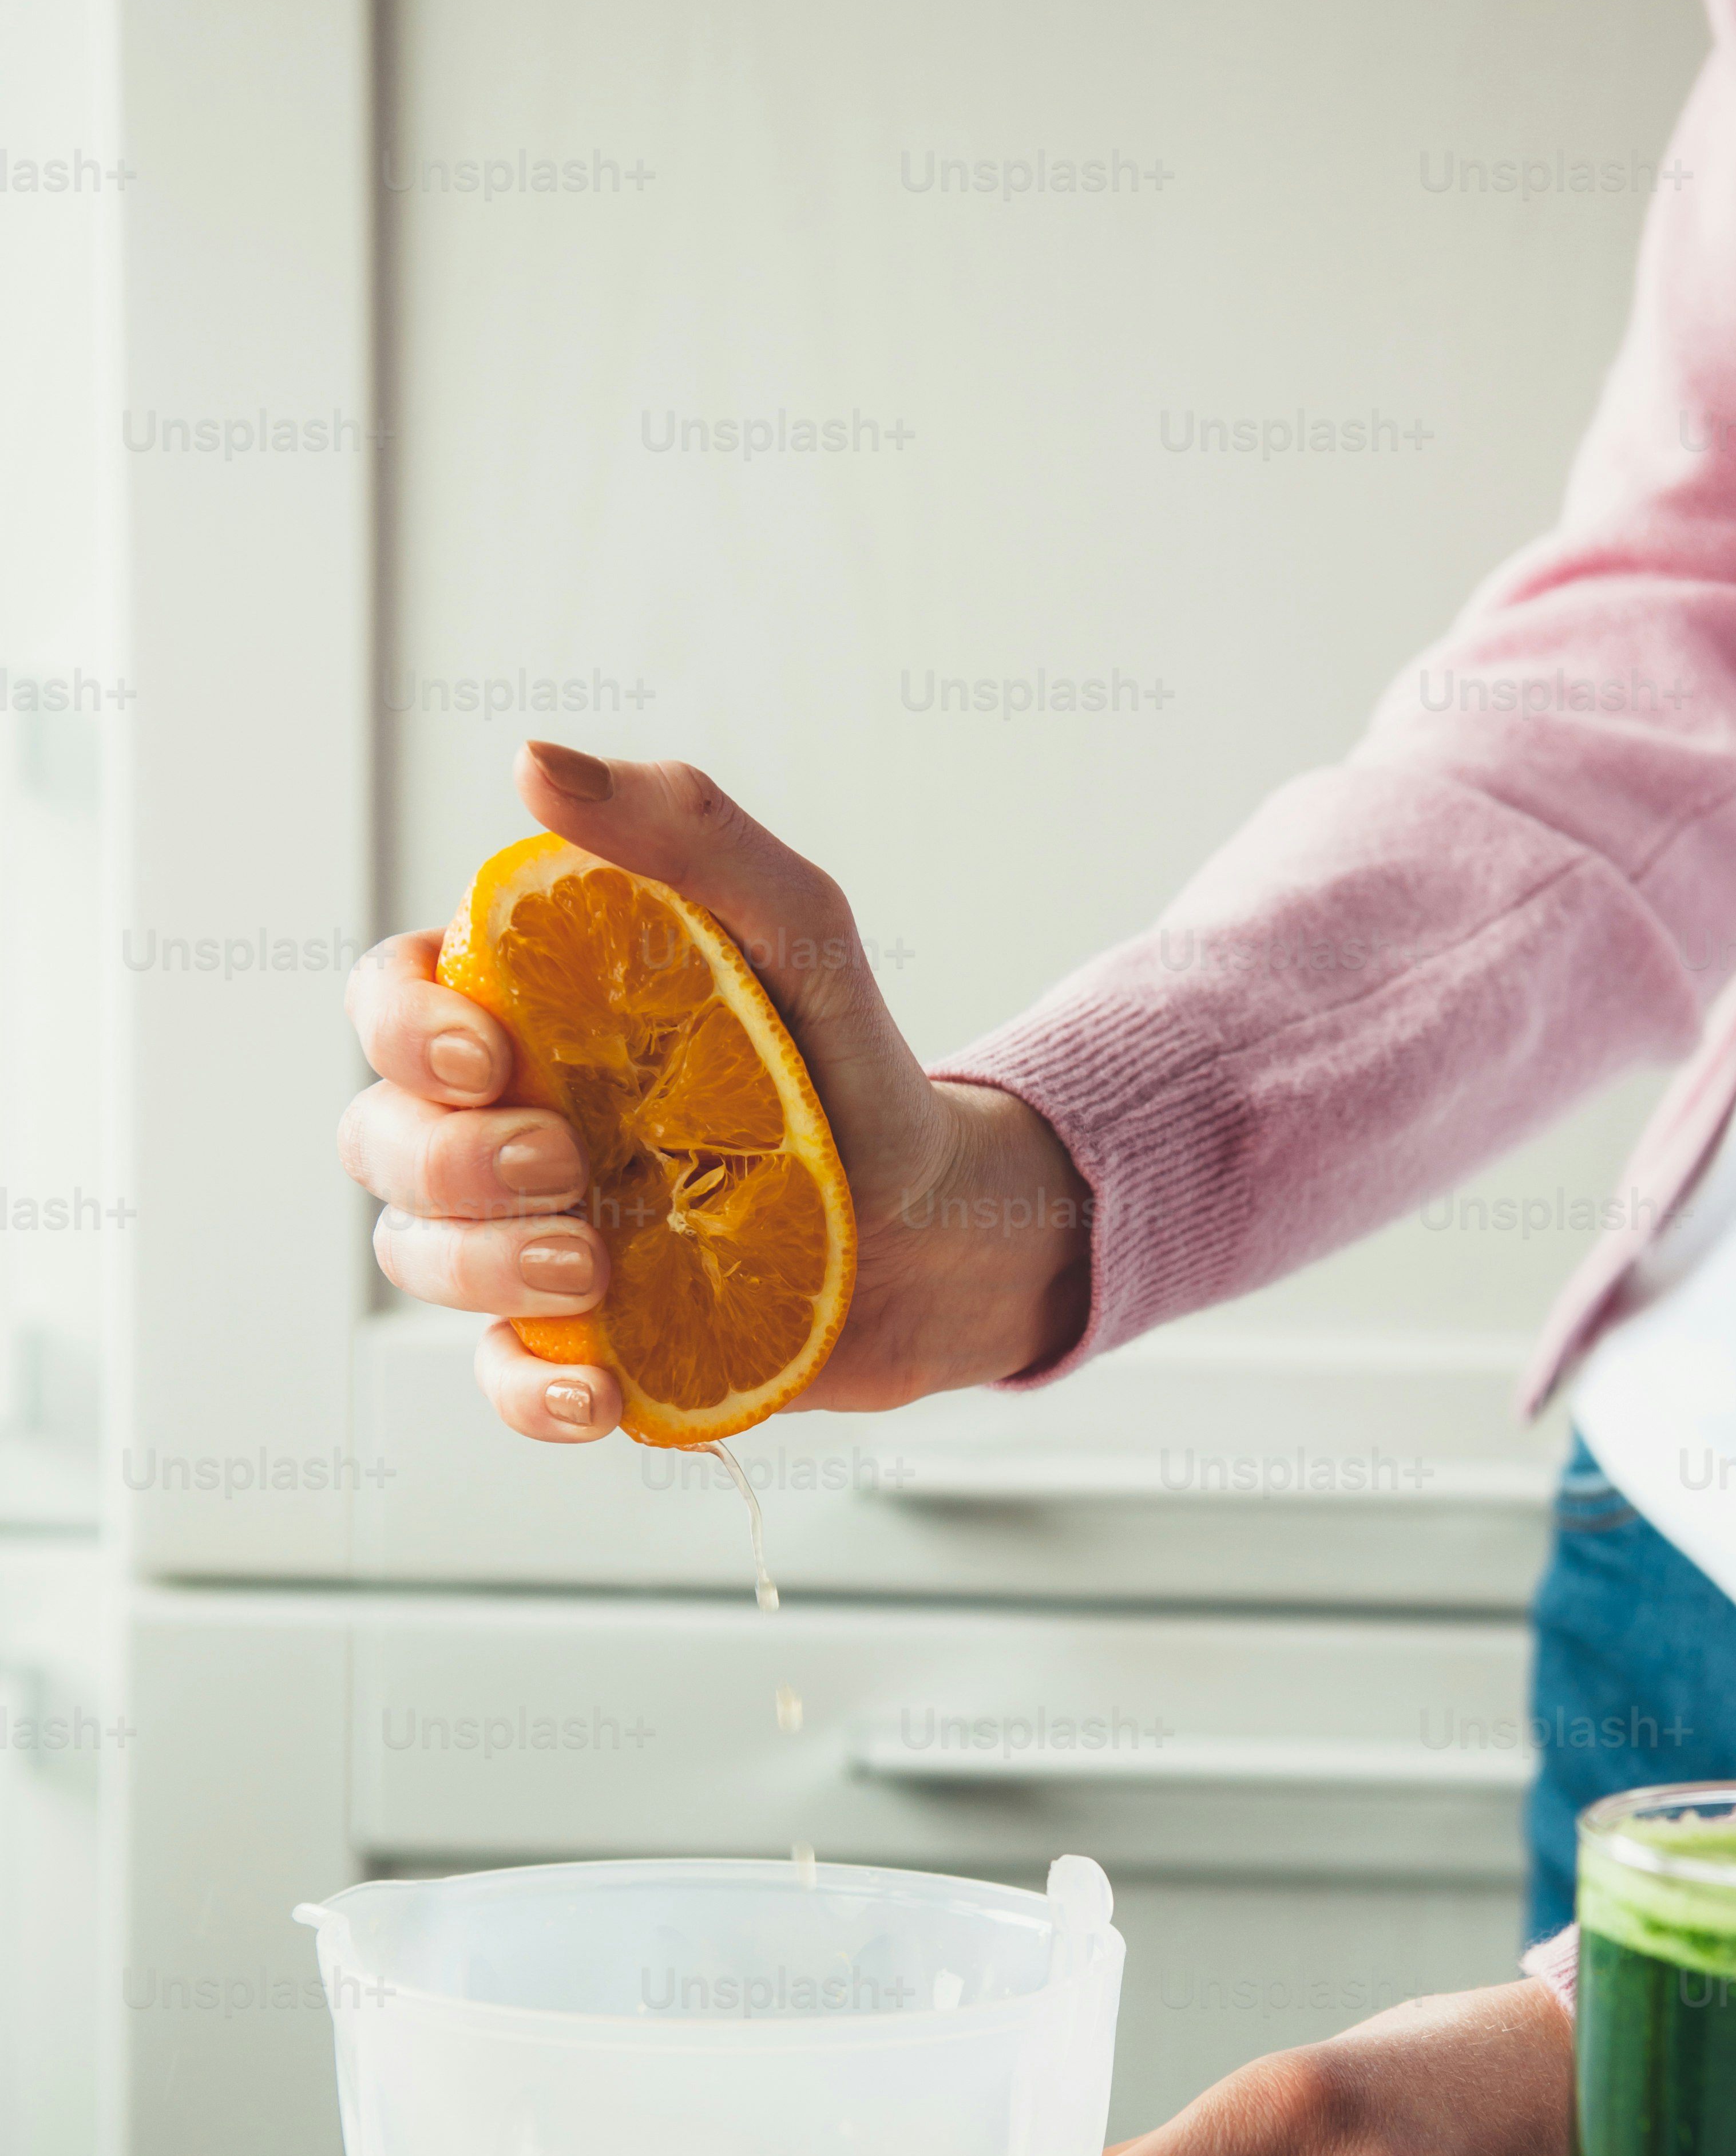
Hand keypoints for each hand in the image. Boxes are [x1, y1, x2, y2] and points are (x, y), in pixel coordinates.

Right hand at [338, 741, 1091, 1439]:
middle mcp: (504, 1125)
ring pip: (417, 1256)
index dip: (400, 1031)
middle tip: (568, 1166)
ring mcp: (529, 1240)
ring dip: (486, 1268)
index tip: (489, 1053)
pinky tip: (596, 1388)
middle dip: (449, 1159)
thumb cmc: (850, 1066)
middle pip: (379, 1138)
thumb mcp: (800, 928)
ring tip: (601, 1267)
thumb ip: (686, 834)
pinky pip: (496, 1378)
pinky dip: (527, 1392)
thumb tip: (532, 763)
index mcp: (527, 1016)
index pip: (389, 1003)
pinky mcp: (579, 1343)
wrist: (937, 1228)